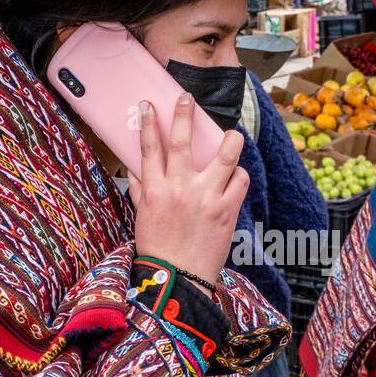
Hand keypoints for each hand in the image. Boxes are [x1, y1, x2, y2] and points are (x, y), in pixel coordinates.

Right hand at [130, 93, 248, 284]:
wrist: (179, 278)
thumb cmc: (159, 249)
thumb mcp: (143, 217)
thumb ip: (141, 189)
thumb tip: (135, 168)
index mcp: (155, 191)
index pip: (148, 149)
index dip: (147, 124)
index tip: (148, 105)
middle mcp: (180, 189)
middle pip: (182, 143)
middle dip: (184, 116)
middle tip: (187, 98)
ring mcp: (206, 198)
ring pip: (224, 157)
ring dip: (230, 140)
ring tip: (232, 135)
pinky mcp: (227, 209)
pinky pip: (240, 180)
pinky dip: (240, 175)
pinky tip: (236, 176)